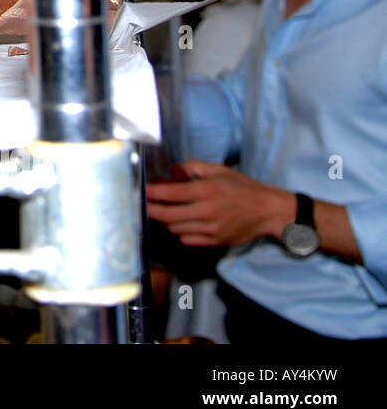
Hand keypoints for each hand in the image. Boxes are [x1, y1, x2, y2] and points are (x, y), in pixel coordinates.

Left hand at [146, 160, 293, 247]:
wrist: (269, 211)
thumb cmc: (244, 188)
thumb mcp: (220, 170)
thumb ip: (194, 167)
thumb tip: (173, 169)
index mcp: (206, 191)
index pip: (170, 194)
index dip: (151, 193)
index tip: (140, 191)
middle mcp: (206, 211)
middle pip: (167, 215)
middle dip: (150, 210)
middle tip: (142, 205)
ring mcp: (210, 229)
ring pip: (175, 229)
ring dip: (167, 220)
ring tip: (165, 211)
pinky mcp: (215, 241)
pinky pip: (187, 239)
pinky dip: (180, 232)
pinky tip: (182, 223)